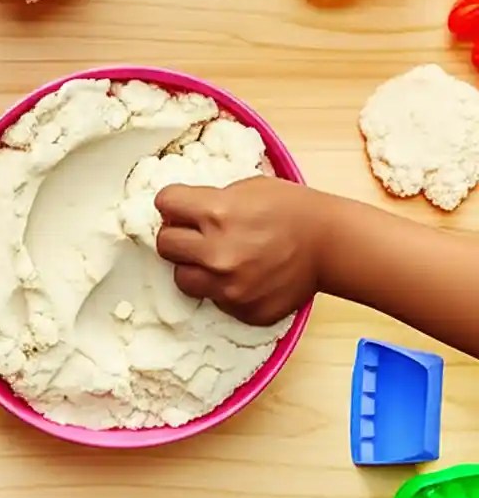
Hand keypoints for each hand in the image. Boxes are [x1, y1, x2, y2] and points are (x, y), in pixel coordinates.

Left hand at [154, 176, 326, 326]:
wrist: (332, 245)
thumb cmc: (293, 210)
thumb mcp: (248, 188)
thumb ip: (209, 200)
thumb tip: (178, 211)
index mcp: (216, 213)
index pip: (164, 202)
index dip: (172, 203)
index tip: (180, 207)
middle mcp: (216, 252)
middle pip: (165, 244)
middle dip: (178, 235)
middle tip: (196, 234)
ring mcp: (227, 286)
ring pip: (182, 277)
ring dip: (193, 267)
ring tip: (217, 258)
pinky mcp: (240, 309)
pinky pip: (213, 298)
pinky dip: (221, 288)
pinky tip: (243, 274)